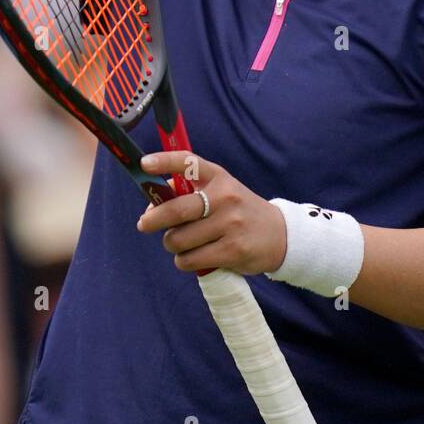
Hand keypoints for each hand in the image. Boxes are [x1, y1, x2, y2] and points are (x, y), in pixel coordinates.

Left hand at [137, 151, 286, 275]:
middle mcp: (225, 197)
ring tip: (182, 244)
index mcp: (218, 177)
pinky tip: (194, 257)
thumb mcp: (220, 191)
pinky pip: (190, 260)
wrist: (279, 235)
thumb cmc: (238, 211)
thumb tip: (151, 207)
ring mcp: (230, 224)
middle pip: (176, 210)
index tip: (144, 164)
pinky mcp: (232, 250)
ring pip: (179, 240)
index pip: (189, 163)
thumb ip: (188, 194)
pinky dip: (184, 261)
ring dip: (172, 245)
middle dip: (153, 220)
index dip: (164, 162)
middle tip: (144, 224)